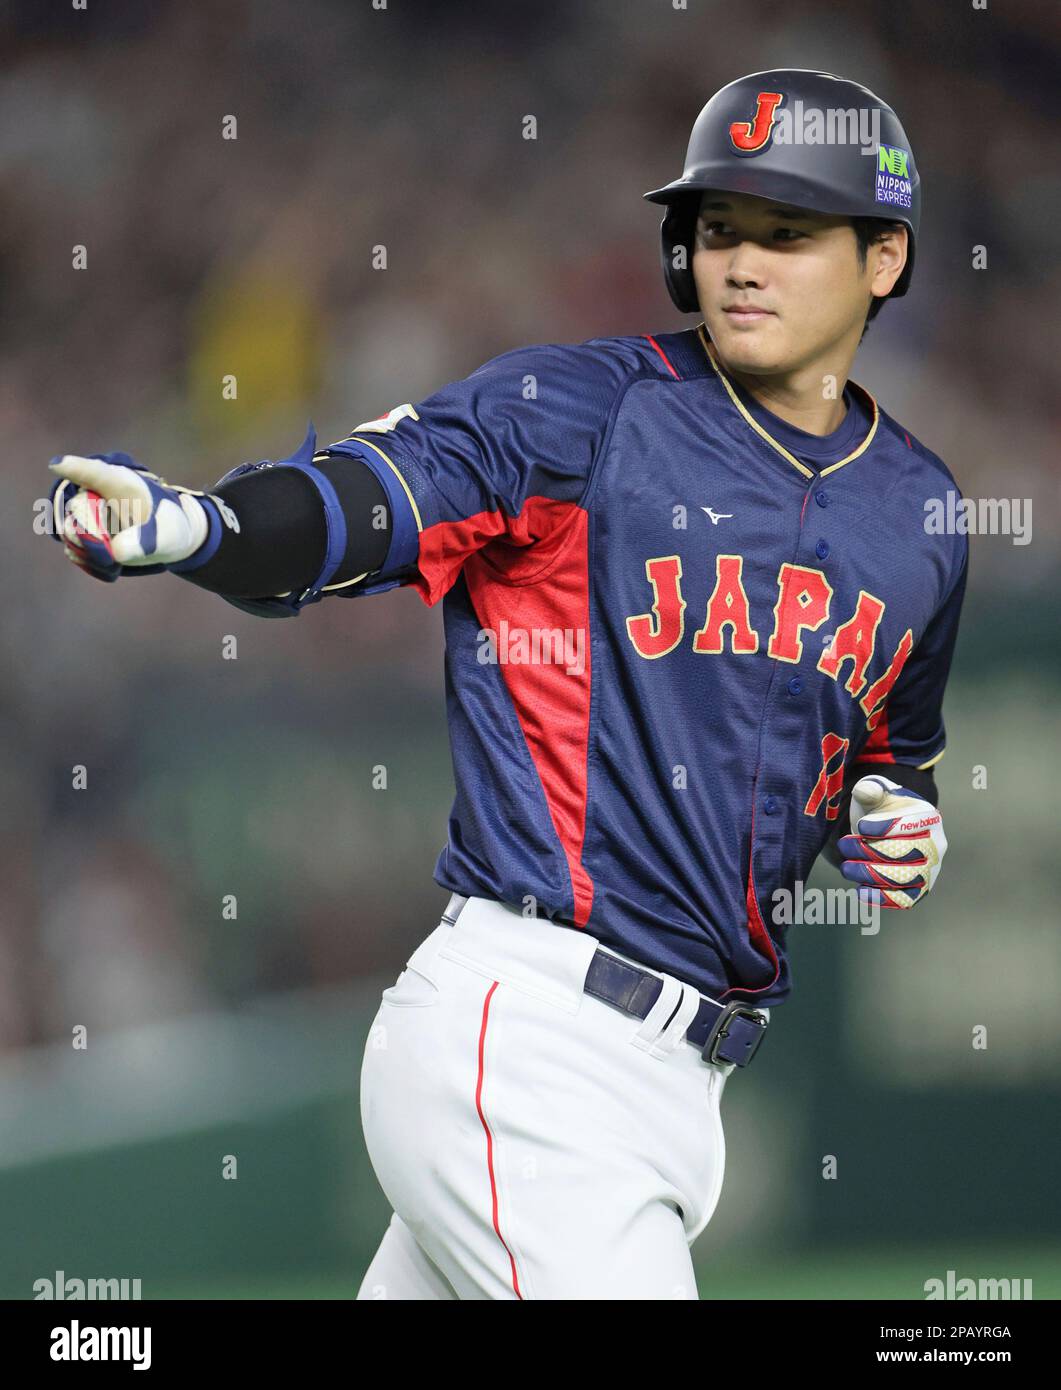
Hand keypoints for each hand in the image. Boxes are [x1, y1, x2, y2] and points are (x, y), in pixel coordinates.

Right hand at [47, 452, 215, 579]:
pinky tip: (110, 563)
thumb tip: (117, 551)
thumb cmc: (170, 527)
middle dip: (92, 538)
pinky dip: (91, 562)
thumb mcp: (169, 535)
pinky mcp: (81, 531)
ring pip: (71, 533)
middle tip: (113, 555)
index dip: (75, 468)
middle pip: (78, 512)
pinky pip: (74, 550)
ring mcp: (85, 510)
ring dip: (92, 554)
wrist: (165, 536)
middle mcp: (96, 491)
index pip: (95, 472)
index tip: (57, 465)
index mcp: (121, 482)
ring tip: (117, 558)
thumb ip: (147, 540)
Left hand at [836, 774, 947, 907]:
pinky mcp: (918, 891)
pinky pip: (904, 900)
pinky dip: (882, 898)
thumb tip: (864, 791)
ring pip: (903, 878)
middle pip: (905, 853)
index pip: (910, 825)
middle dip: (869, 851)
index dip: (884, 827)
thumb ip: (870, 790)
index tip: (861, 827)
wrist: (887, 831)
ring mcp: (929, 870)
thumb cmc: (882, 809)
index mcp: (929, 818)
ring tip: (846, 868)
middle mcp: (935, 846)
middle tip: (843, 844)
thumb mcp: (876, 793)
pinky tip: (860, 891)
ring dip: (871, 874)